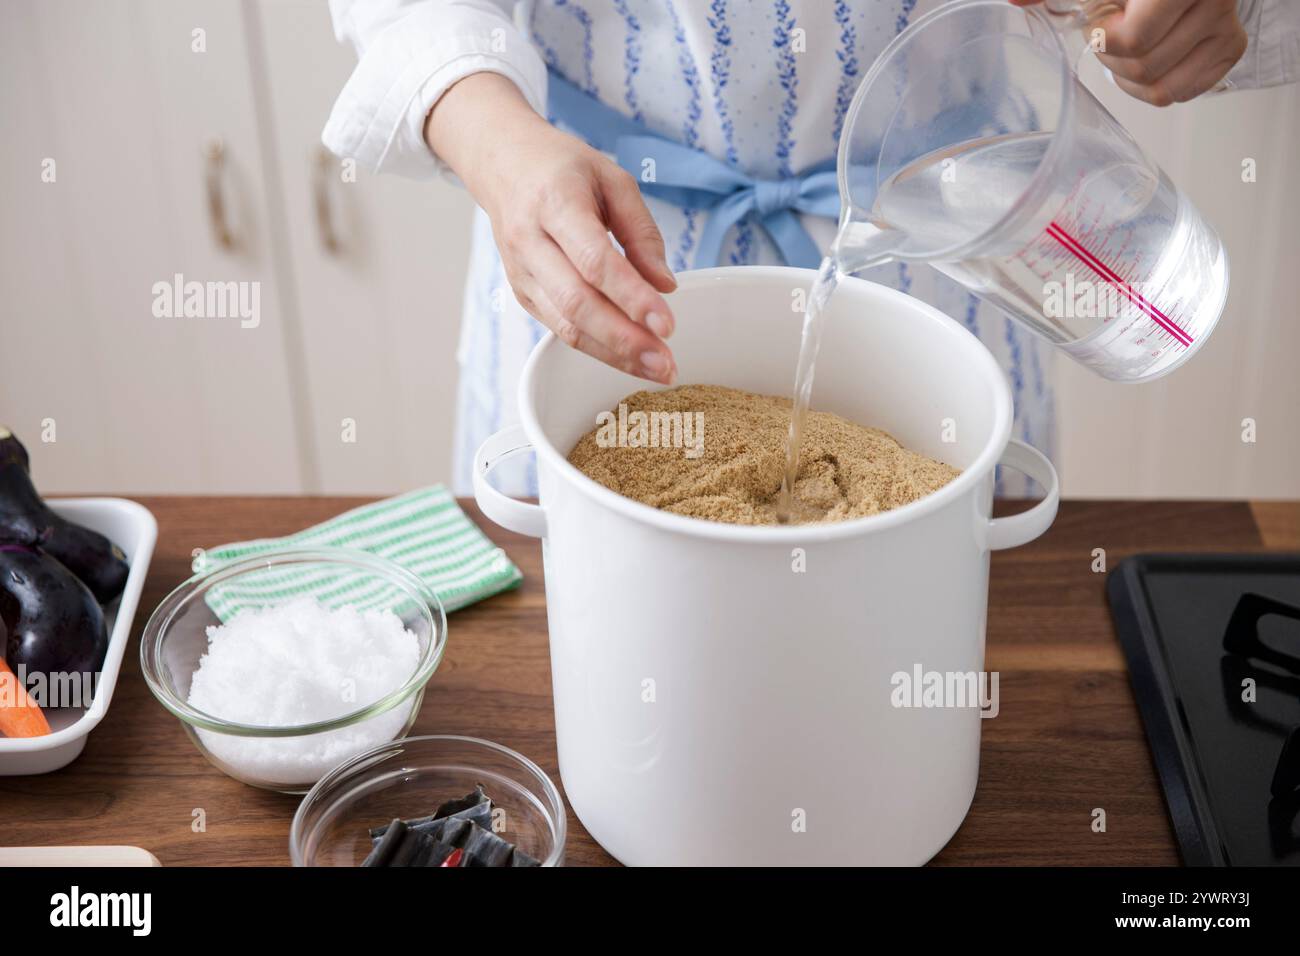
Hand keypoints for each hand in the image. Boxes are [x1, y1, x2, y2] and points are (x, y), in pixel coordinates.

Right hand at [426, 73, 677, 383]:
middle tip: (667, 365)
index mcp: (555, 203)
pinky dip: (598, 349)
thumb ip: (642, 232)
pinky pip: (560, 329)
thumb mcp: (612, 180)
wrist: (502, 164)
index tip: (666, 324)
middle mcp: (530, 242)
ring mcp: (521, 273)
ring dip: (615, 354)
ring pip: (567, 326)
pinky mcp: (522, 294)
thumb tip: (665, 285)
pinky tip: (630, 359)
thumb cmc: (562, 168)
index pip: (594, 261)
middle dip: (625, 340)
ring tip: (657, 371)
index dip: (631, 296)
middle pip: (577, 303)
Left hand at [1013, 0, 1247, 104]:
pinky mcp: (1232, 46)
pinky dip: (1154, 85)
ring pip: (1161, 88)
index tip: (1098, 22)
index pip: (1132, 40)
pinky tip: (1149, 56)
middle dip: (1112, 57)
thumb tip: (1014, 1)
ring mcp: (1226, 24)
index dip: (1102, 38)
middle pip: (1143, 66)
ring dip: (1129, 76)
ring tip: (1128, 44)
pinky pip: (1181, 93)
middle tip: (1110, 32)